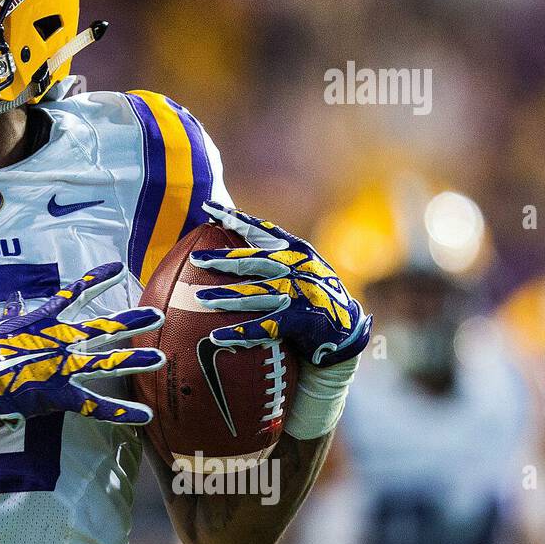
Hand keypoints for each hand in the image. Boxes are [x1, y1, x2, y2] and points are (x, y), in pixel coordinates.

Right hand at [0, 262, 164, 429]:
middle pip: (103, 327)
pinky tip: (144, 415)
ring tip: (160, 358)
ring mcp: (62, 368)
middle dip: (132, 321)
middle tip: (157, 315)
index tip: (118, 268)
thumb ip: (11, 317)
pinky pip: (95, 405)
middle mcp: (59, 341)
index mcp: (43, 321)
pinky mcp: (60, 395)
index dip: (97, 279)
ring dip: (135, 359)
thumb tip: (12, 305)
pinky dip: (120, 412)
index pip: (75, 293)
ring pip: (107, 362)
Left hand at [189, 201, 372, 365]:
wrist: (348, 327)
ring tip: (200, 298)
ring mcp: (298, 293)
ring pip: (253, 294)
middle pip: (251, 261)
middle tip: (196, 259)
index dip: (233, 217)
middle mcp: (296, 268)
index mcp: (295, 250)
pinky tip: (216, 337)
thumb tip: (231, 247)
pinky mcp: (299, 320)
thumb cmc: (314, 295)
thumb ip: (273, 255)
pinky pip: (262, 327)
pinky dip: (238, 333)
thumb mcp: (301, 267)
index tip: (209, 207)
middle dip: (221, 259)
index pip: (259, 229)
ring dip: (225, 297)